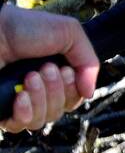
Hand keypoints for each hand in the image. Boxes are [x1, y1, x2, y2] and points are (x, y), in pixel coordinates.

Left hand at [0, 5, 98, 131]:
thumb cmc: (23, 27)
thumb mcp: (70, 32)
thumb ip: (89, 61)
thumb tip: (89, 93)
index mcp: (56, 73)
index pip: (74, 98)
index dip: (75, 90)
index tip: (66, 71)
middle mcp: (39, 90)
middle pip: (60, 110)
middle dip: (57, 90)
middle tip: (46, 69)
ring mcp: (20, 101)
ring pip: (43, 120)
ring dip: (41, 98)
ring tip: (30, 76)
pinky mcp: (3, 109)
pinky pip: (21, 125)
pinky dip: (25, 112)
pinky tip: (20, 95)